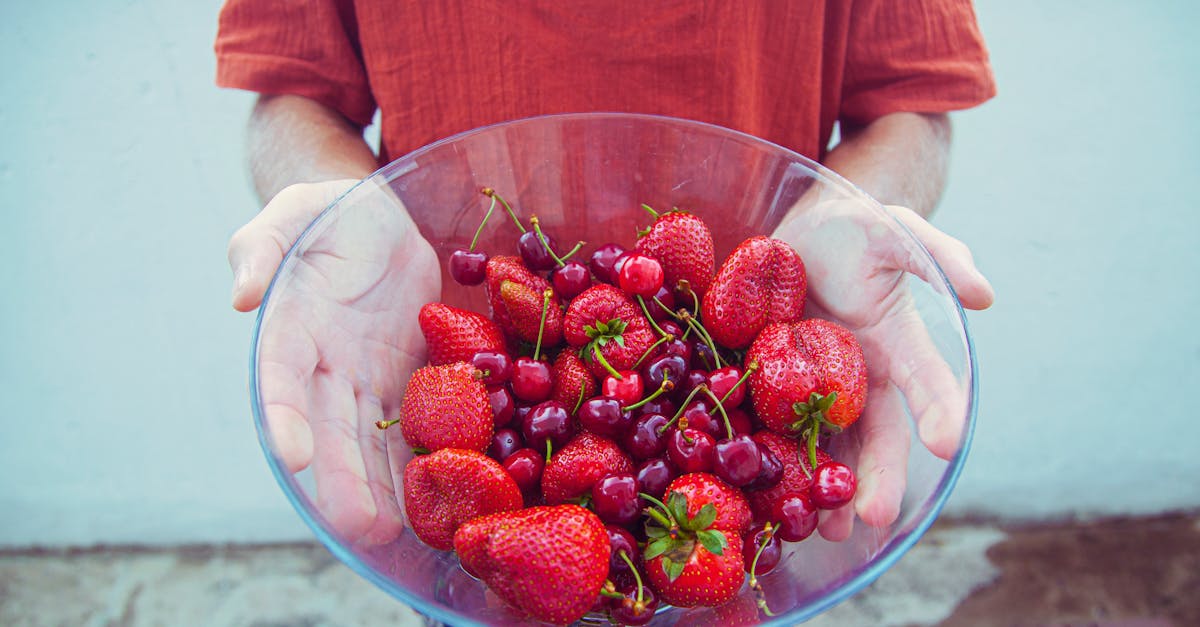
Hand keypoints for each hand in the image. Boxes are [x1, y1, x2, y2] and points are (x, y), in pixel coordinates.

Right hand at [228, 178, 439, 543]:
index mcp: (292, 327)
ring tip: (398, 530)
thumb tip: (241, 295)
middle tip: (361, 524)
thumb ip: (261, 248)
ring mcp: (369, 376)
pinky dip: (424, 454)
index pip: (282, 376)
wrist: (379, 221)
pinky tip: (444, 491)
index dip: (286, 415)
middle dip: (344, 476)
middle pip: (332, 426)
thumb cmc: (327, 213)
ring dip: (383, 483)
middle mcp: (327, 364)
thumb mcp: (293, 213)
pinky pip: (418, 419)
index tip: (293, 456)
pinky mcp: (412, 375)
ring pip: (373, 436)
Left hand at [772, 199, 993, 540]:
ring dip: (829, 489)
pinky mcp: (767, 385)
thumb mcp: (897, 230)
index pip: (926, 382)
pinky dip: (772, 461)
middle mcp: (859, 377)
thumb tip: (985, 294)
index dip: (940, 410)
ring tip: (826, 531)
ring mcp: (812, 386)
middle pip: (877, 435)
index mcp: (895, 344)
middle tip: (873, 516)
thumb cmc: (857, 229)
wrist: (799, 230)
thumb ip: (938, 255)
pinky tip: (766, 495)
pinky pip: (771, 426)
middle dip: (879, 476)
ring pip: (829, 447)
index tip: (949, 442)